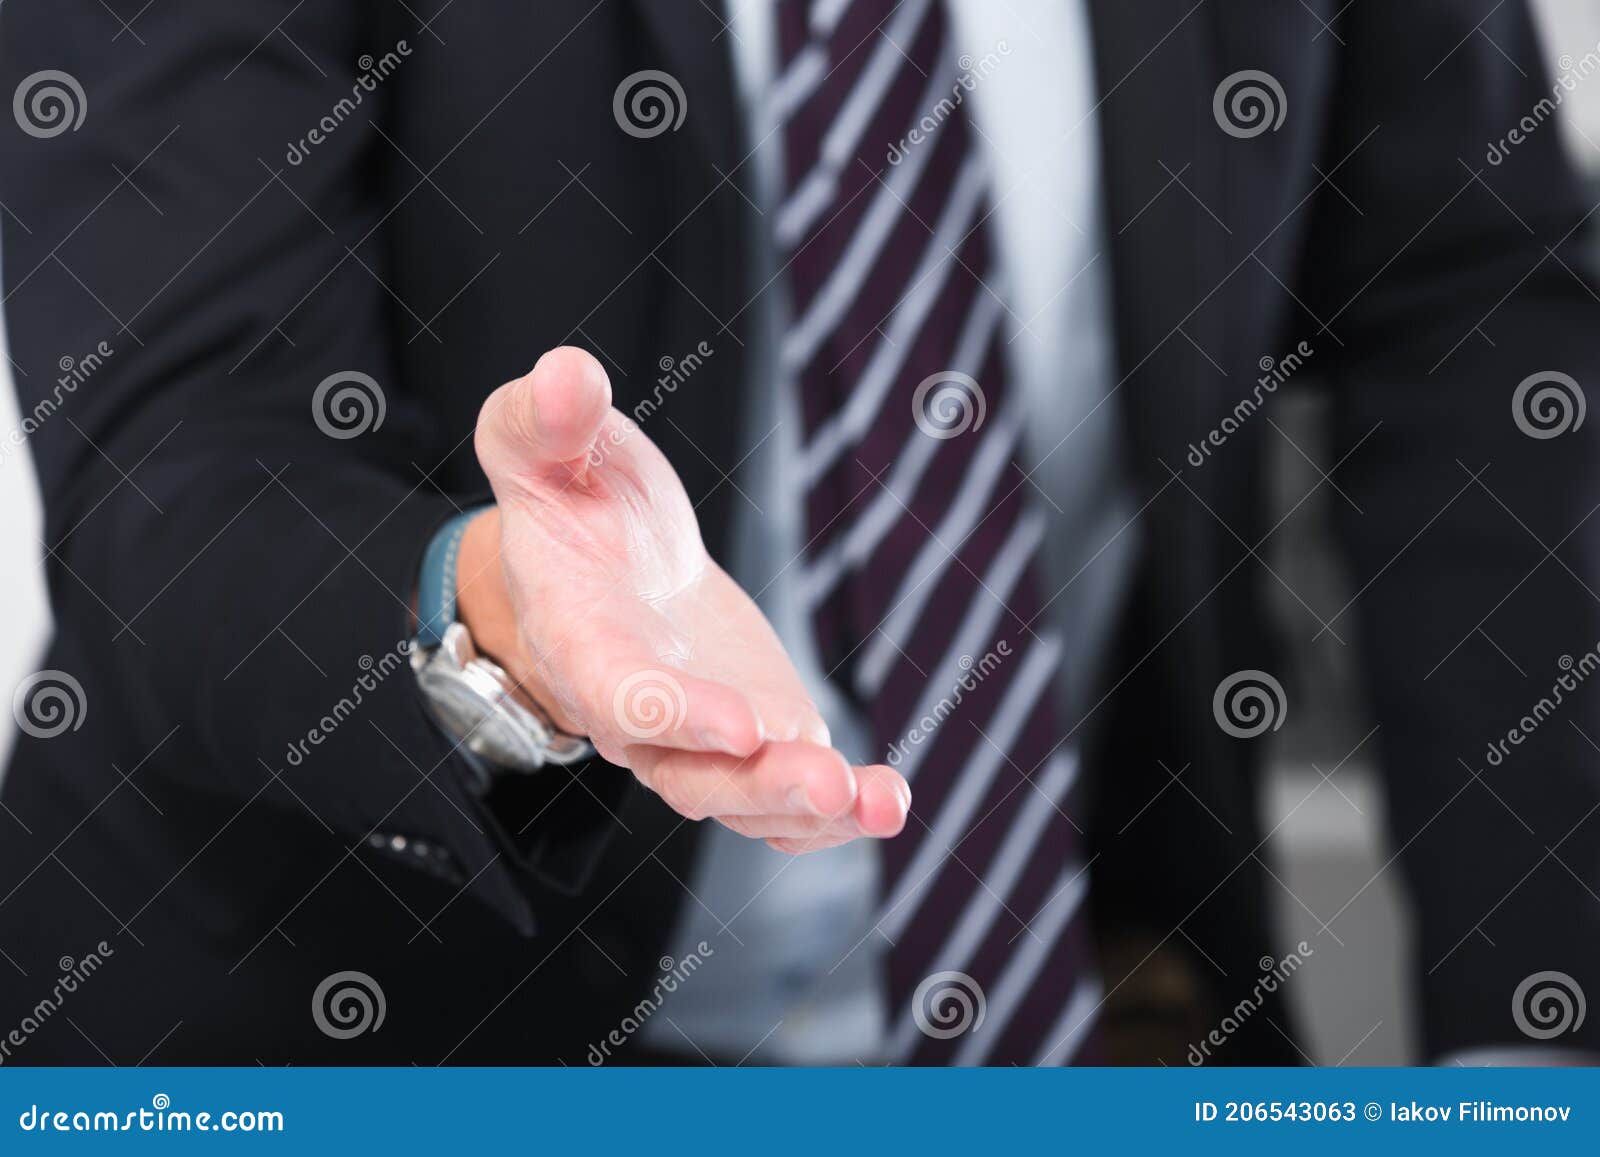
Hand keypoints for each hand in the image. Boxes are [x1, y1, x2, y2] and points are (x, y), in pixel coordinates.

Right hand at [464, 347, 908, 851]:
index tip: (739, 723)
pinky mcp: (750, 743)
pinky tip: (890, 800)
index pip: (621, 692)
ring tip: (883, 802)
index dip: (674, 714)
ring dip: (810, 809)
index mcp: (581, 642)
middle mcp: (635, 713)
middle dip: (759, 782)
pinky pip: (783, 799)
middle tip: (826, 778)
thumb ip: (547, 420)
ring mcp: (697, 742)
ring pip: (744, 801)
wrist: (606, 561)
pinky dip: (834, 810)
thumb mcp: (543, 448)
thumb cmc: (572, 503)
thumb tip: (571, 376)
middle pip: (689, 773)